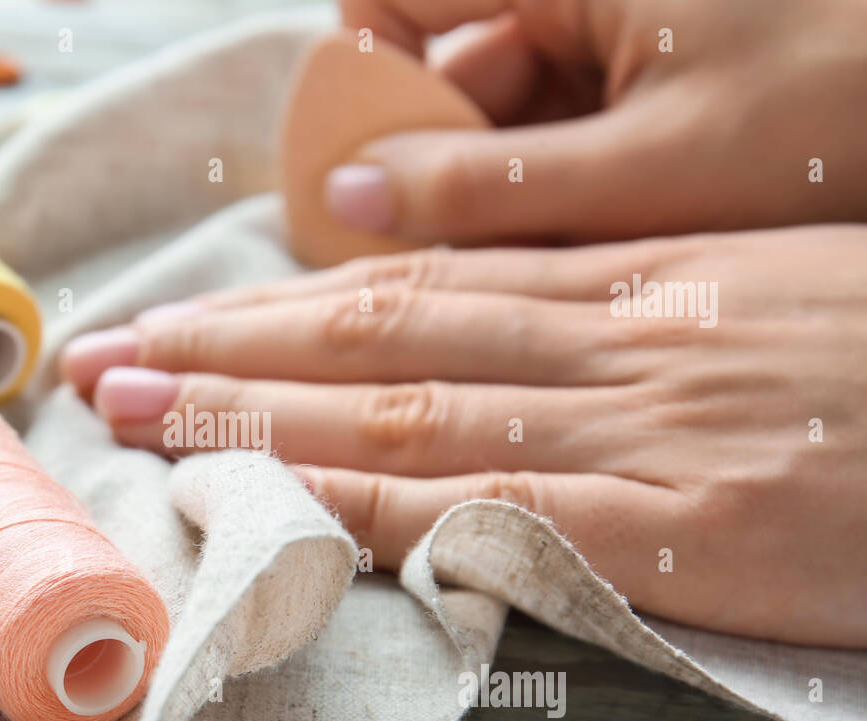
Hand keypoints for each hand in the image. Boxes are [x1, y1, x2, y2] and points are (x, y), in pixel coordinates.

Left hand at [61, 226, 866, 647]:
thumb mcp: (758, 293)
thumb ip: (625, 313)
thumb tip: (505, 325)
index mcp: (631, 279)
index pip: (411, 281)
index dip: (278, 303)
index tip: (181, 316)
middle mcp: (605, 339)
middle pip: (371, 333)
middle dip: (224, 350)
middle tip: (104, 362)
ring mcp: (632, 428)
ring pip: (400, 409)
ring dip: (257, 415)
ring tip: (141, 415)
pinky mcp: (675, 529)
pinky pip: (488, 511)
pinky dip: (369, 506)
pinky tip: (276, 507)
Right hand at [319, 0, 866, 243]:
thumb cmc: (848, 109)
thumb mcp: (652, 168)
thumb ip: (483, 189)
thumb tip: (348, 201)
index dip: (372, 85)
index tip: (388, 178)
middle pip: (451, 59)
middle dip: (450, 162)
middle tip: (477, 251)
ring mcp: (627, 15)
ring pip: (511, 100)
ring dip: (514, 185)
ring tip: (571, 248)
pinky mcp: (664, 51)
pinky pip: (572, 113)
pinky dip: (572, 177)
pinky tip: (610, 227)